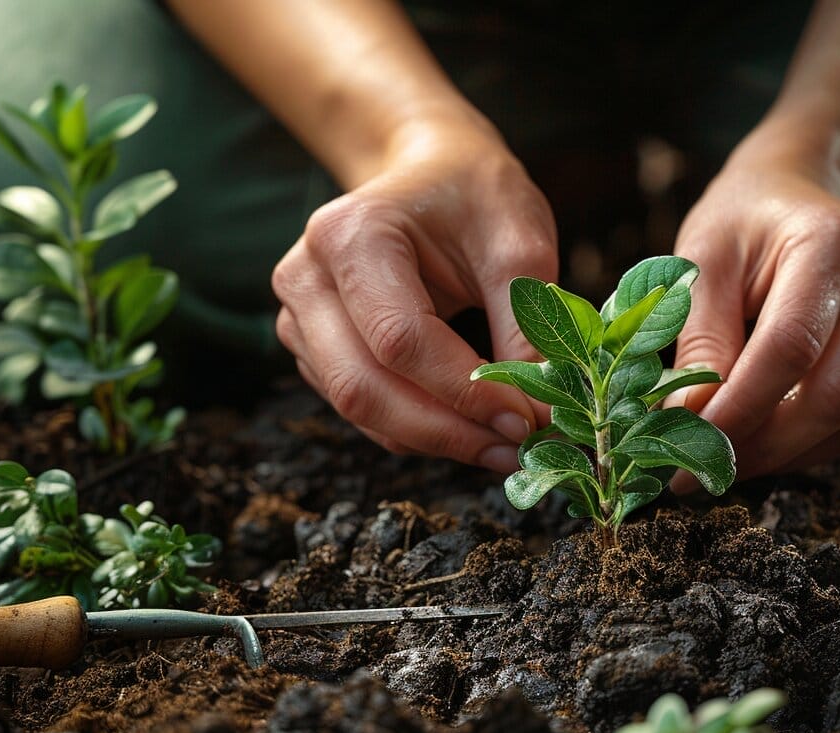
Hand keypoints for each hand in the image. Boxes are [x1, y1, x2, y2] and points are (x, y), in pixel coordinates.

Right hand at [273, 117, 555, 472]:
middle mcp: (307, 277)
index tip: (526, 419)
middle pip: (364, 385)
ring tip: (502, 446)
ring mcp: (299, 317)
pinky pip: (362, 409)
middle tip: (516, 450)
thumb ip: (526, 324)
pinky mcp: (312, 349)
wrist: (428, 174)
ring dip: (434, 440)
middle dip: (445, 431)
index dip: (463, 393)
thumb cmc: (473, 196)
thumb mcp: (518, 240)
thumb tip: (540, 412)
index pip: (400, 340)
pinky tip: (470, 429)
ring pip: (358, 408)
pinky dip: (417, 430)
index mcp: (350, 235)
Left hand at [670, 150, 839, 483]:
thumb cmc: (743, 224)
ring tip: (724, 460)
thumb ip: (698, 338)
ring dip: (785, 456)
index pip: (793, 346)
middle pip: (837, 396)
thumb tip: (688, 419)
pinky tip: (761, 441)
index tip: (686, 443)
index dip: (740, 407)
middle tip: (701, 468)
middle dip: (764, 445)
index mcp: (834, 244)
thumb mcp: (702, 259)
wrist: (797, 195)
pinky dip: (807, 446)